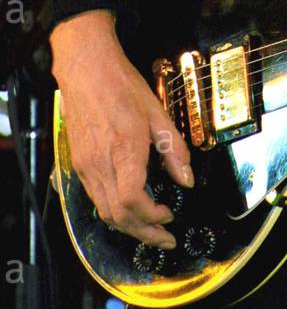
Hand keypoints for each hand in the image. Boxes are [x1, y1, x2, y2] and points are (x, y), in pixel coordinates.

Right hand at [51, 10, 192, 247]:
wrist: (86, 69)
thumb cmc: (121, 86)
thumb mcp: (158, 113)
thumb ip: (174, 149)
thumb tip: (187, 179)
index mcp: (124, 150)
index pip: (133, 201)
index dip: (152, 217)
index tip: (169, 216)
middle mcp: (100, 163)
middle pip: (117, 216)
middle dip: (143, 233)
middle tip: (164, 238)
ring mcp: (85, 166)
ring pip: (104, 211)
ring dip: (128, 227)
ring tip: (150, 230)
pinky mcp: (78, 164)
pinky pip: (95, 198)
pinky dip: (114, 211)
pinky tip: (129, 209)